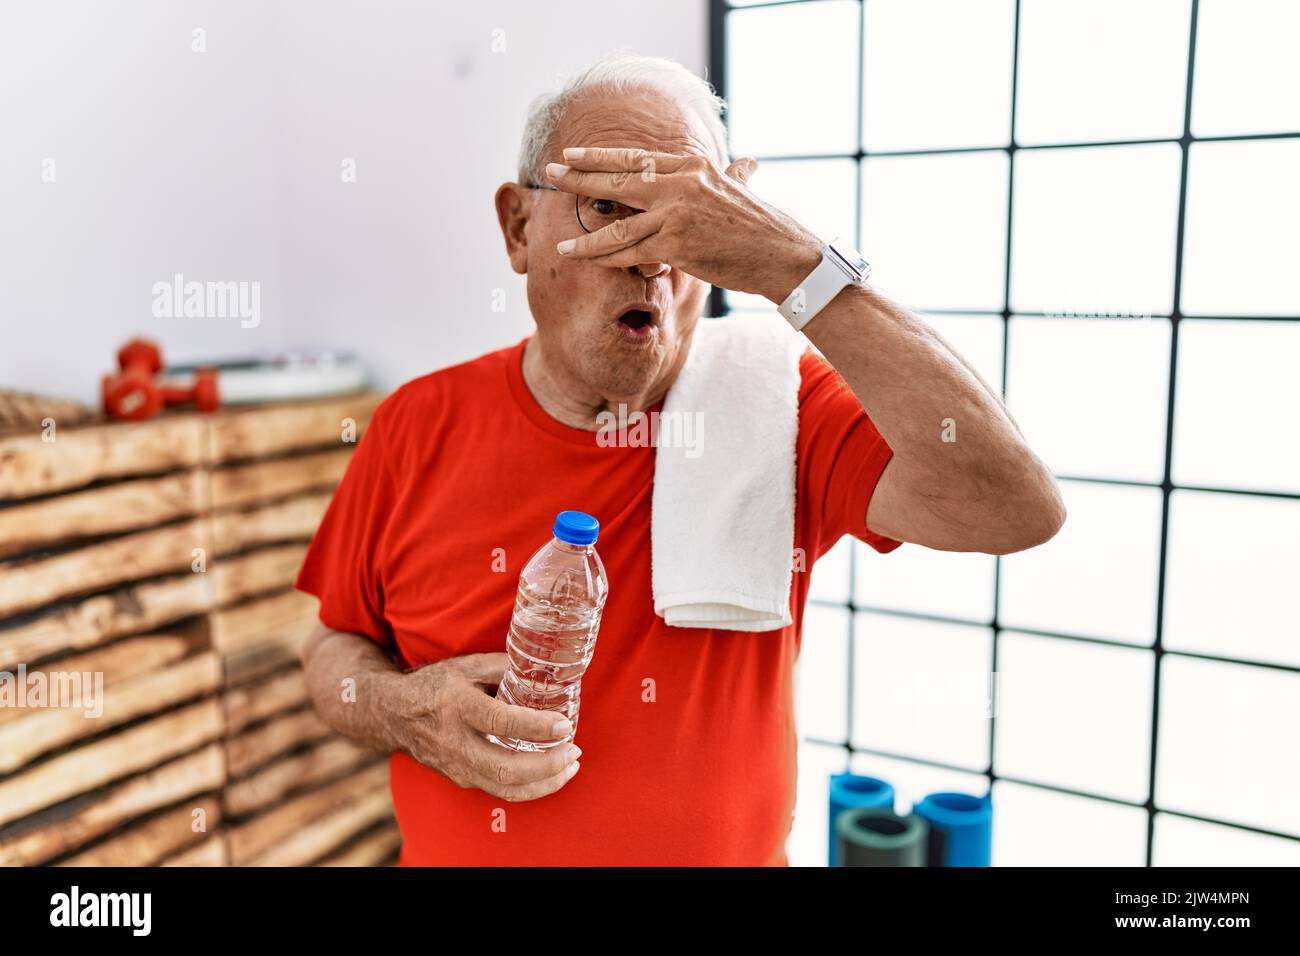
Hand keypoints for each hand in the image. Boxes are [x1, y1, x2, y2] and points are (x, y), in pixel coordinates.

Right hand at [385, 652, 580, 800]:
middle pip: (505, 768)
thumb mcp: (467, 666)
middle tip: (574, 751)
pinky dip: (530, 786)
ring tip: (571, 766)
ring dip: (544, 782)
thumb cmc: (436, 685)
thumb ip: (504, 667)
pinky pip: (500, 790)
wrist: (393, 713)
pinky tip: (551, 773)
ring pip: (505, 788)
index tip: (565, 725)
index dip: (537, 727)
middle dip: (547, 766)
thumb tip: (545, 670)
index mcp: (458, 706)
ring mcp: (456, 766)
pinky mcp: (461, 779)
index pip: (502, 722)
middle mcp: (455, 742)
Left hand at [545, 147, 823, 303]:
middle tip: (550, 173)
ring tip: (561, 240)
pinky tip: (586, 260)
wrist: (781, 253)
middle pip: (618, 179)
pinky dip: (606, 259)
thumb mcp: (743, 189)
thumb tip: (747, 164)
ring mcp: (676, 214)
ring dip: (586, 235)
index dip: (600, 156)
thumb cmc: (763, 226)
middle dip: (579, 178)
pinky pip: (630, 253)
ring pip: (618, 225)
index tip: (573, 154)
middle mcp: (680, 184)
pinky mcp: (676, 245)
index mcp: (691, 165)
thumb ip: (735, 176)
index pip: (635, 158)